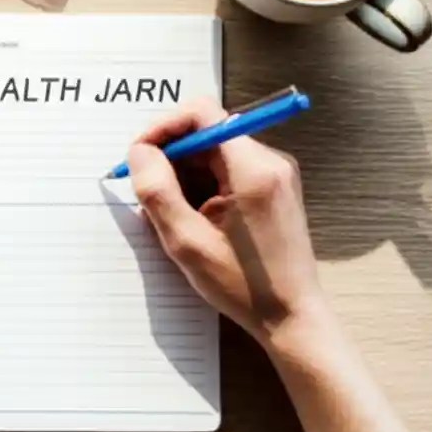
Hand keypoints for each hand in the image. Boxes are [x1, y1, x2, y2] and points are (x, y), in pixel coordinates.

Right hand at [128, 97, 325, 344]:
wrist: (292, 317)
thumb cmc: (243, 286)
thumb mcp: (187, 242)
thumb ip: (157, 192)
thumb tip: (140, 152)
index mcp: (254, 169)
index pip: (202, 114)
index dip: (164, 128)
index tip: (139, 157)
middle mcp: (270, 161)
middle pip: (207, 132)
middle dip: (171, 158)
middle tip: (147, 195)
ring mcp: (275, 174)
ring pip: (214, 153)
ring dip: (184, 176)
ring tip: (168, 216)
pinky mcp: (273, 189)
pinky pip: (227, 171)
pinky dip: (202, 187)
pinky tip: (191, 221)